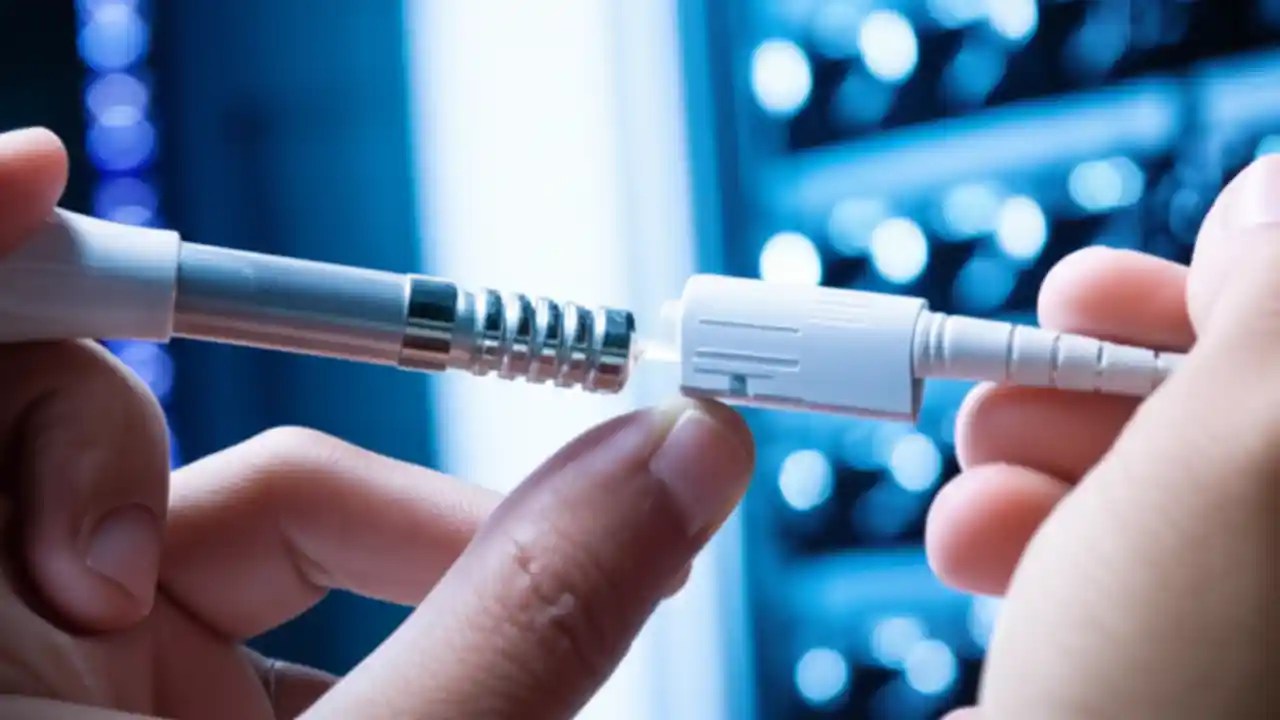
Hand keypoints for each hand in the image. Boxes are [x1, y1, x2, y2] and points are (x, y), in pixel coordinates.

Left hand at [0, 127, 754, 718]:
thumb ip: (517, 617)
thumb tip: (677, 455)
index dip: (11, 243)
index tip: (56, 168)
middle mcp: (14, 645)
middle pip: (136, 444)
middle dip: (313, 489)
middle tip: (469, 564)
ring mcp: (83, 686)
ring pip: (225, 537)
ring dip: (369, 574)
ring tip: (454, 697)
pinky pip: (250, 616)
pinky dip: (361, 637)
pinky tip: (431, 700)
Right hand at [927, 157, 1279, 718]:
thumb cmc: (1181, 713)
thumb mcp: (1240, 471)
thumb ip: (1277, 305)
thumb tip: (1279, 195)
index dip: (1231, 294)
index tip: (1119, 281)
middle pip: (1235, 428)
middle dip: (1098, 392)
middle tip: (1004, 397)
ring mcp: (1248, 632)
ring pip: (1167, 510)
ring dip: (1043, 480)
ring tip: (976, 513)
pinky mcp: (1189, 677)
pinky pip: (1125, 586)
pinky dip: (1043, 562)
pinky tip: (990, 577)